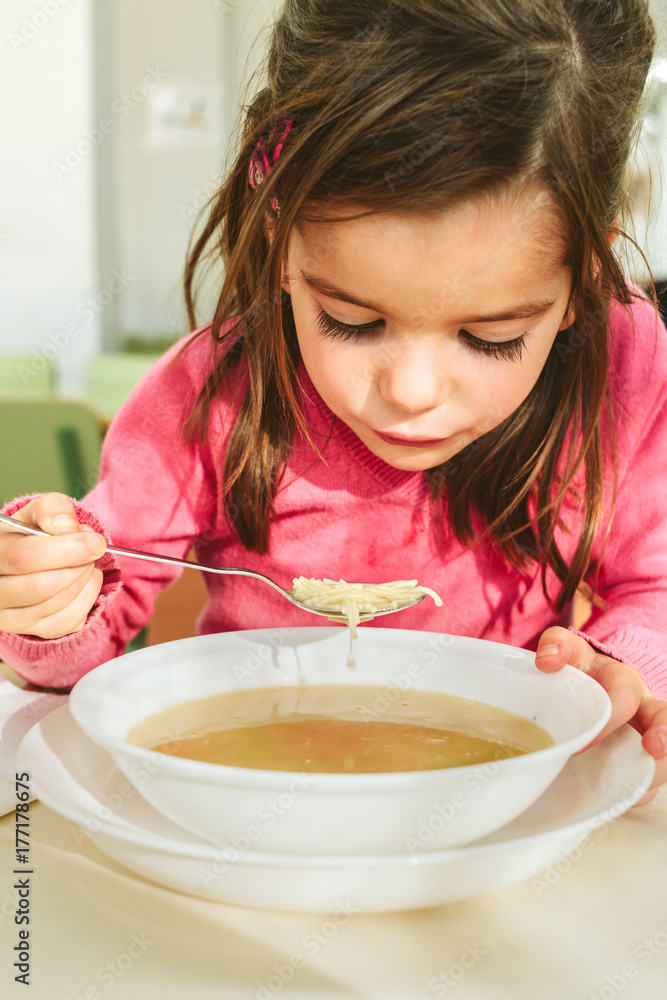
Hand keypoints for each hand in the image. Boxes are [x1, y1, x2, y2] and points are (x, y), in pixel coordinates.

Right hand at [0, 493, 105, 638]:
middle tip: (93, 550)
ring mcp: (9, 616)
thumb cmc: (33, 533)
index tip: (94, 542)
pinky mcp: (32, 630)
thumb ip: (53, 509)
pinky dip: (88, 598)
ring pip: (56, 605)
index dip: (65, 551)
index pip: (23, 558)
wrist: (31, 559)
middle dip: (77, 567)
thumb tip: (67, 528)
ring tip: (88, 561)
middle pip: (40, 587)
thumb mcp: (40, 512)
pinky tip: (85, 580)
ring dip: (85, 580)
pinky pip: (68, 621)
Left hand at [535, 626, 666, 804]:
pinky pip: (646, 780)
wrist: (590, 682)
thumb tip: (546, 660)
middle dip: (665, 737)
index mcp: (625, 683)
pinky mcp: (637, 761)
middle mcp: (642, 711)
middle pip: (666, 723)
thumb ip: (557, 645)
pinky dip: (637, 793)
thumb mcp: (569, 651)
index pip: (626, 698)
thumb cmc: (581, 669)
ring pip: (663, 759)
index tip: (584, 742)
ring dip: (652, 775)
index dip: (610, 720)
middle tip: (653, 751)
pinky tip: (616, 803)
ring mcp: (644, 738)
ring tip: (635, 791)